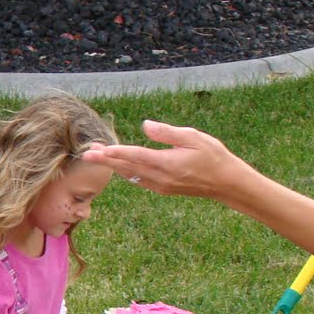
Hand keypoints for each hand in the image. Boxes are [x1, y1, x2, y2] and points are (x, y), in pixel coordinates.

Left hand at [81, 120, 248, 199]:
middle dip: (107, 160)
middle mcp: (161, 177)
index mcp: (167, 164)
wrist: (226, 183)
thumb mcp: (193, 137)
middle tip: (87, 154)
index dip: (116, 153)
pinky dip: (126, 172)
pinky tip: (118, 165)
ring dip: (114, 165)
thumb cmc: (213, 156)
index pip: (136, 157)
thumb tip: (145, 125)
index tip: (99, 150)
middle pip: (127, 168)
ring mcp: (161, 185)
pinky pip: (139, 180)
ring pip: (131, 175)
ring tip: (97, 156)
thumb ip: (167, 132)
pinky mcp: (163, 189)